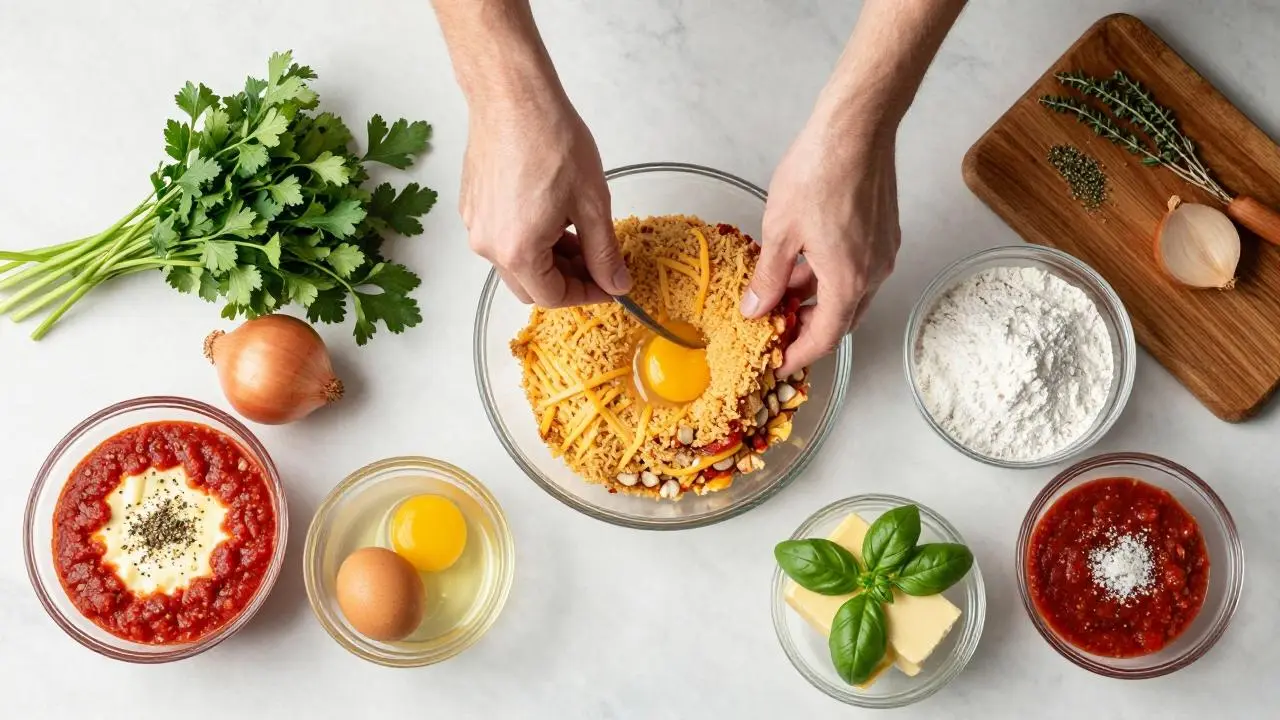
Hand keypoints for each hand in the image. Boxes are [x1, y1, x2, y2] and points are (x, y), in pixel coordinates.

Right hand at [461, 96, 630, 305]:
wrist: (512, 97)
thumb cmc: (551, 141)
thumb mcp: (592, 204)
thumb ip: (604, 252)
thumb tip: (616, 284)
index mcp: (518, 251)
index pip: (553, 297)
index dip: (587, 294)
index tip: (610, 282)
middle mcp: (488, 245)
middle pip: (531, 286)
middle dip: (567, 279)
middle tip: (598, 260)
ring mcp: (475, 225)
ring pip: (516, 262)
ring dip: (549, 259)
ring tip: (578, 231)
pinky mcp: (471, 205)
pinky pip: (502, 238)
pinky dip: (529, 238)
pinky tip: (552, 212)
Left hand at [743, 124, 900, 376]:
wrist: (857, 129)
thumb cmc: (818, 173)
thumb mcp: (779, 232)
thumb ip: (768, 278)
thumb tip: (756, 310)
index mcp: (847, 281)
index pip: (824, 338)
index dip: (798, 355)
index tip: (777, 363)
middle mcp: (873, 274)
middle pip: (841, 321)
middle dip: (808, 329)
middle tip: (776, 329)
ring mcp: (883, 253)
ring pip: (850, 295)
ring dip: (818, 301)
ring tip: (782, 292)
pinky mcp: (885, 233)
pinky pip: (859, 271)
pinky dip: (832, 278)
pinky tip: (805, 263)